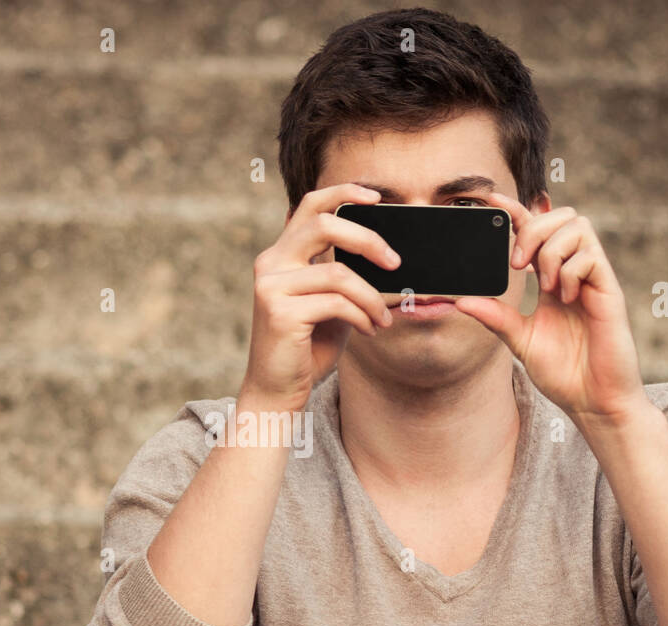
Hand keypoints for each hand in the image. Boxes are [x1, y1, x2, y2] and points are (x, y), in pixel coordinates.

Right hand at [242, 183, 397, 412]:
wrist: (277, 390)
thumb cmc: (308, 347)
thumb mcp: (333, 304)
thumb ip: (347, 276)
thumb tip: (392, 259)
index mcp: (282, 255)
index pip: (309, 206)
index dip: (342, 193)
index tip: (376, 197)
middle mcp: (271, 263)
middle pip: (324, 225)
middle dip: (368, 240)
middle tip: (395, 263)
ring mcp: (271, 287)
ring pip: (338, 273)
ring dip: (372, 297)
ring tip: (384, 318)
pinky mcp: (280, 314)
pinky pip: (337, 304)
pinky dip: (362, 316)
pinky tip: (369, 331)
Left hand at [454, 192, 646, 427]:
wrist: (593, 401)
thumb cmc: (563, 372)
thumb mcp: (519, 340)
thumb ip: (495, 317)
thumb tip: (460, 300)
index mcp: (553, 278)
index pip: (536, 231)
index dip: (516, 210)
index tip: (490, 201)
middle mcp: (575, 272)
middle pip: (561, 216)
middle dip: (533, 229)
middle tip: (516, 263)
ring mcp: (594, 279)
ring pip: (577, 227)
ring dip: (550, 250)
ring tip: (544, 286)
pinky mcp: (610, 291)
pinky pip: (590, 257)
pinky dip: (569, 270)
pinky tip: (563, 296)